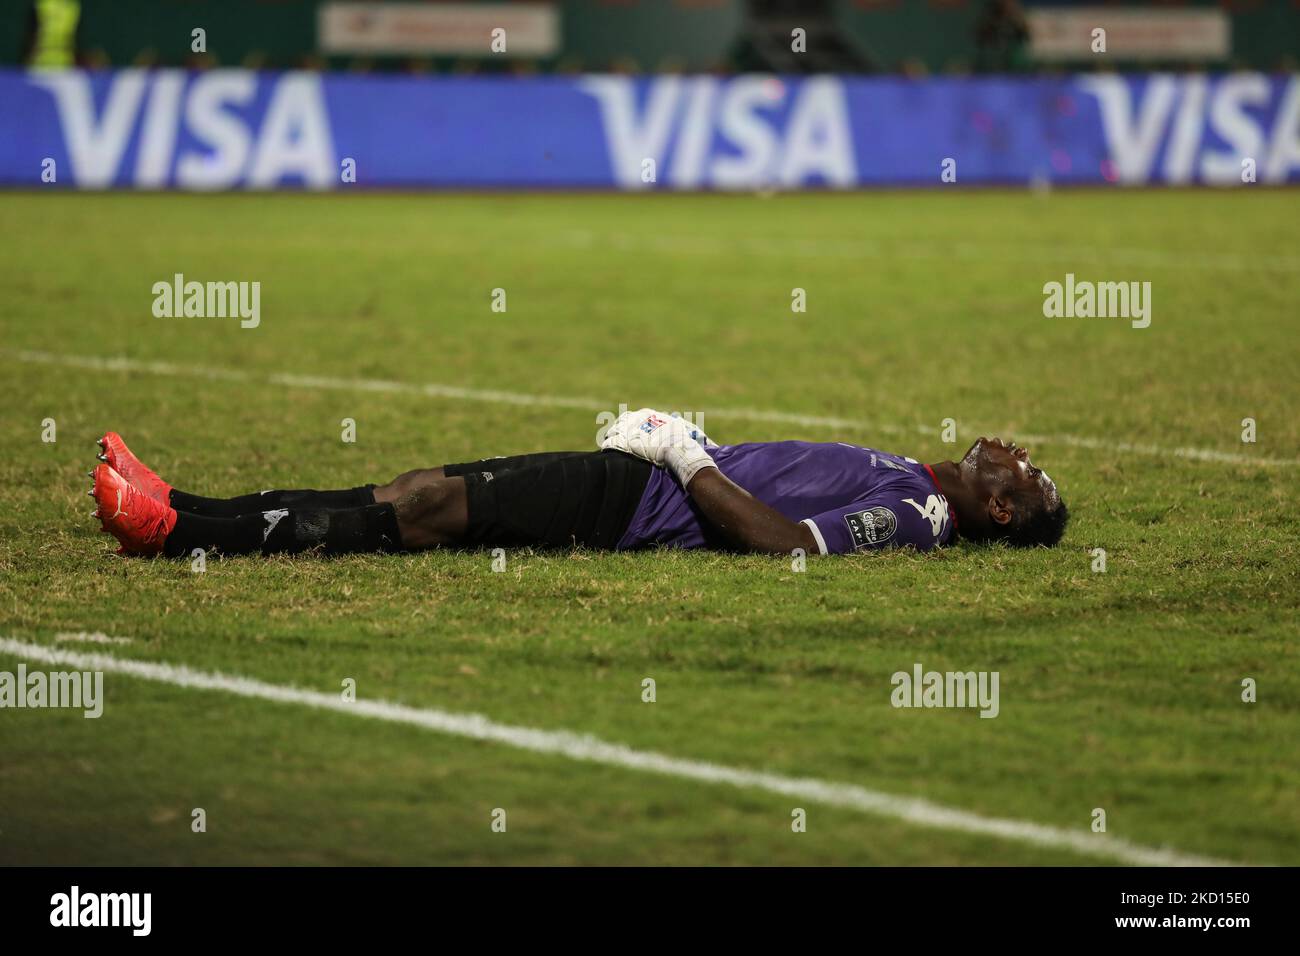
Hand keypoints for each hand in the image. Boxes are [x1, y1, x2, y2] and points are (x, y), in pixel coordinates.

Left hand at [600, 408, 718, 485]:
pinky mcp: (627, 442)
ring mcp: (633, 430)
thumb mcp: (688, 433)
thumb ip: (688, 433)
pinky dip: (608, 445)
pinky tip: (605, 449)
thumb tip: (706, 440)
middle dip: (618, 429)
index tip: (628, 431)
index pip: (635, 416)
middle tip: (613, 435)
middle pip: (623, 422)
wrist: (680, 450)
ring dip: (610, 436)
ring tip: (606, 442)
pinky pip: (612, 441)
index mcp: (651, 415)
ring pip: (615, 430)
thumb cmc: (686, 443)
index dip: (631, 425)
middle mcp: (639, 418)